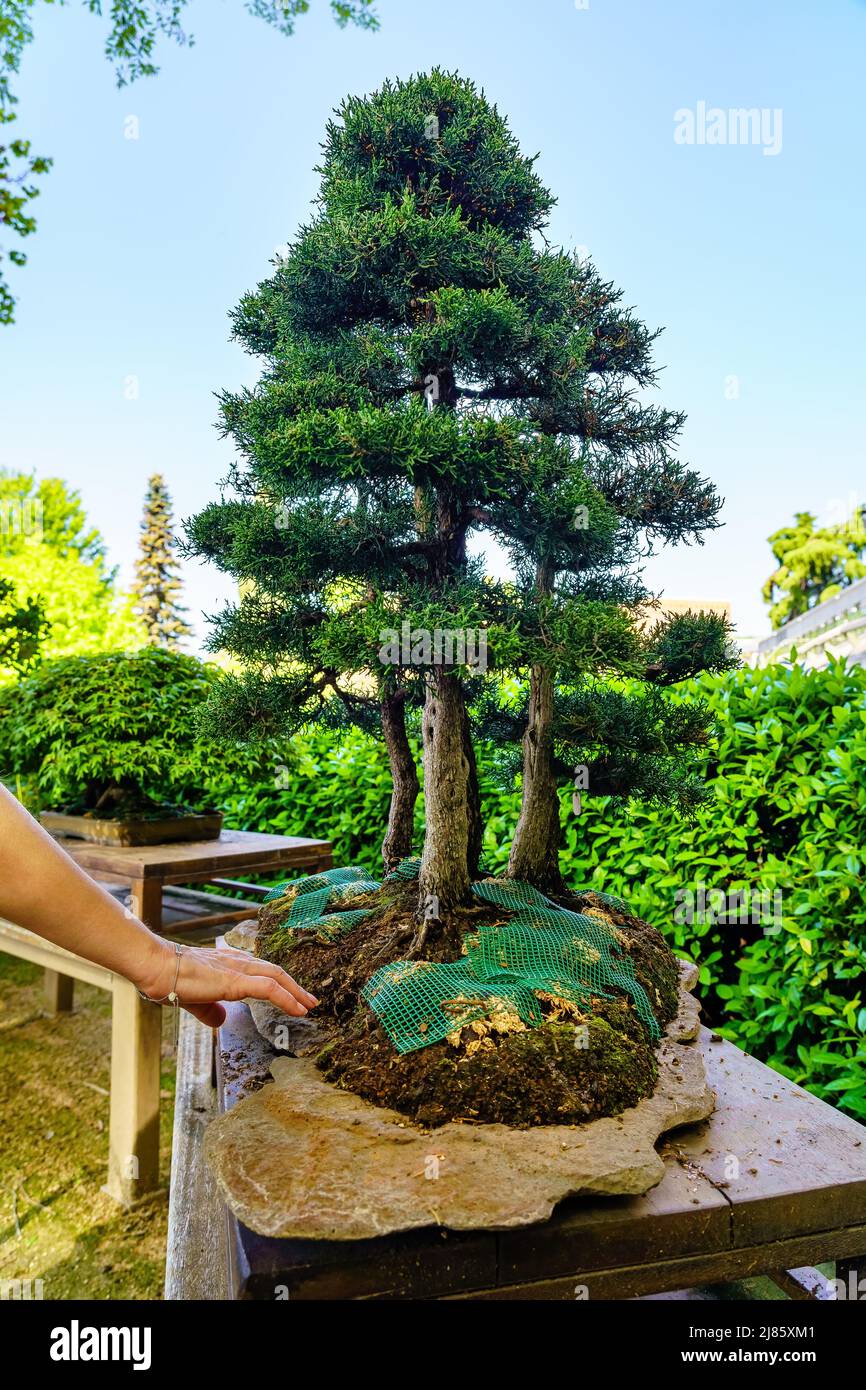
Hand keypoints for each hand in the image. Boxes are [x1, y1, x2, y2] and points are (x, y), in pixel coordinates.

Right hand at [138, 940, 318, 1028]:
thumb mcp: (195, 999)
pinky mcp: (236, 980)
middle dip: (294, 986)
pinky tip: (298, 1009)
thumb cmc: (170, 980)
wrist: (156, 968)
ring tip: (309, 1005)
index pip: (260, 971)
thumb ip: (209, 1010)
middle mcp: (237, 962)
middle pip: (274, 971)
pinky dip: (287, 998)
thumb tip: (221, 1020)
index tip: (291, 995)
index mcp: (228, 964)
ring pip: (276, 976)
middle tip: (310, 1000)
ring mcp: (238, 970)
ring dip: (296, 992)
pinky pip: (269, 988)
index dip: (278, 982)